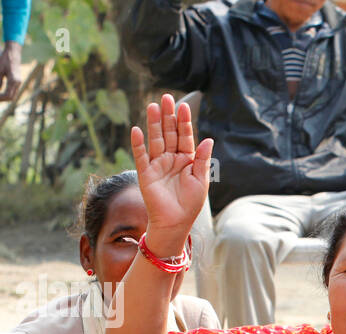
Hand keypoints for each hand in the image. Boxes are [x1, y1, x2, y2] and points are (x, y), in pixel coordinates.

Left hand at [0, 42, 22, 100]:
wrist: (13, 53)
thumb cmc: (5, 59)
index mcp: (13, 80)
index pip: (8, 95)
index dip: (0, 98)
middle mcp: (18, 83)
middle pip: (11, 97)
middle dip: (2, 99)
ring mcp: (19, 82)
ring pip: (13, 95)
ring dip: (5, 97)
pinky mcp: (18, 81)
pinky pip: (13, 91)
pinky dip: (7, 94)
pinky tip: (0, 92)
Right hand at [131, 93, 214, 254]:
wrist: (175, 223)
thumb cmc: (190, 204)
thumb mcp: (200, 180)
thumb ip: (202, 160)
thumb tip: (208, 139)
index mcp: (186, 160)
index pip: (185, 136)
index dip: (184, 121)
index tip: (184, 105)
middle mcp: (171, 159)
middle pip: (169, 133)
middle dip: (168, 116)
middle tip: (166, 98)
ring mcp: (157, 164)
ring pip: (156, 139)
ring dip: (154, 123)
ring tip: (153, 106)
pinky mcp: (146, 173)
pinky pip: (141, 156)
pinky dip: (138, 143)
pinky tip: (137, 130)